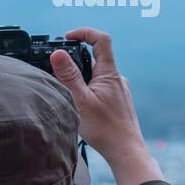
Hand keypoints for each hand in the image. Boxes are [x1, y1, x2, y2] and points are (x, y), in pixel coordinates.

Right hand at [51, 27, 163, 184]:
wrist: (125, 151)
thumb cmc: (105, 130)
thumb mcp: (80, 101)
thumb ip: (68, 76)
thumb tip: (58, 53)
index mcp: (109, 74)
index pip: (101, 40)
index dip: (84, 33)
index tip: (67, 37)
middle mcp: (117, 78)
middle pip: (96, 57)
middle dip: (77, 60)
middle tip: (61, 72)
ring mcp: (118, 90)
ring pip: (97, 74)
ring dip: (82, 78)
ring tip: (71, 96)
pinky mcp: (117, 100)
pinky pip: (101, 87)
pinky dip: (88, 90)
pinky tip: (82, 108)